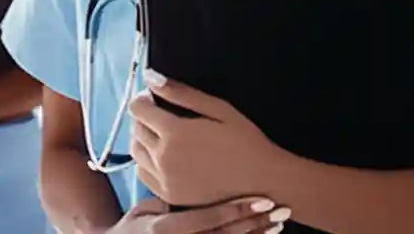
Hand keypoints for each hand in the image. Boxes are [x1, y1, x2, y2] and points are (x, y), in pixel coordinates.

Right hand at [105, 197, 290, 233]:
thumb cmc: (133, 228)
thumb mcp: (142, 210)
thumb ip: (165, 197)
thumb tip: (189, 184)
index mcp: (166, 229)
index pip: (207, 219)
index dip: (235, 209)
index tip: (260, 198)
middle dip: (255, 222)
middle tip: (280, 208)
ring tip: (279, 221)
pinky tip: (266, 233)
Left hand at [129, 70, 290, 207]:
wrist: (264, 182)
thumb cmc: (246, 141)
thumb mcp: (218, 109)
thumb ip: (181, 93)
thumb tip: (150, 76)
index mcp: (175, 133)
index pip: (138, 109)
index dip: (144, 98)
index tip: (155, 96)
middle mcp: (164, 158)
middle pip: (135, 128)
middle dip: (144, 116)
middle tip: (162, 113)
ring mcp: (165, 180)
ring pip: (136, 152)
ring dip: (142, 138)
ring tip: (161, 134)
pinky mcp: (170, 195)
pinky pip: (143, 173)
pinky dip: (146, 161)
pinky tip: (164, 155)